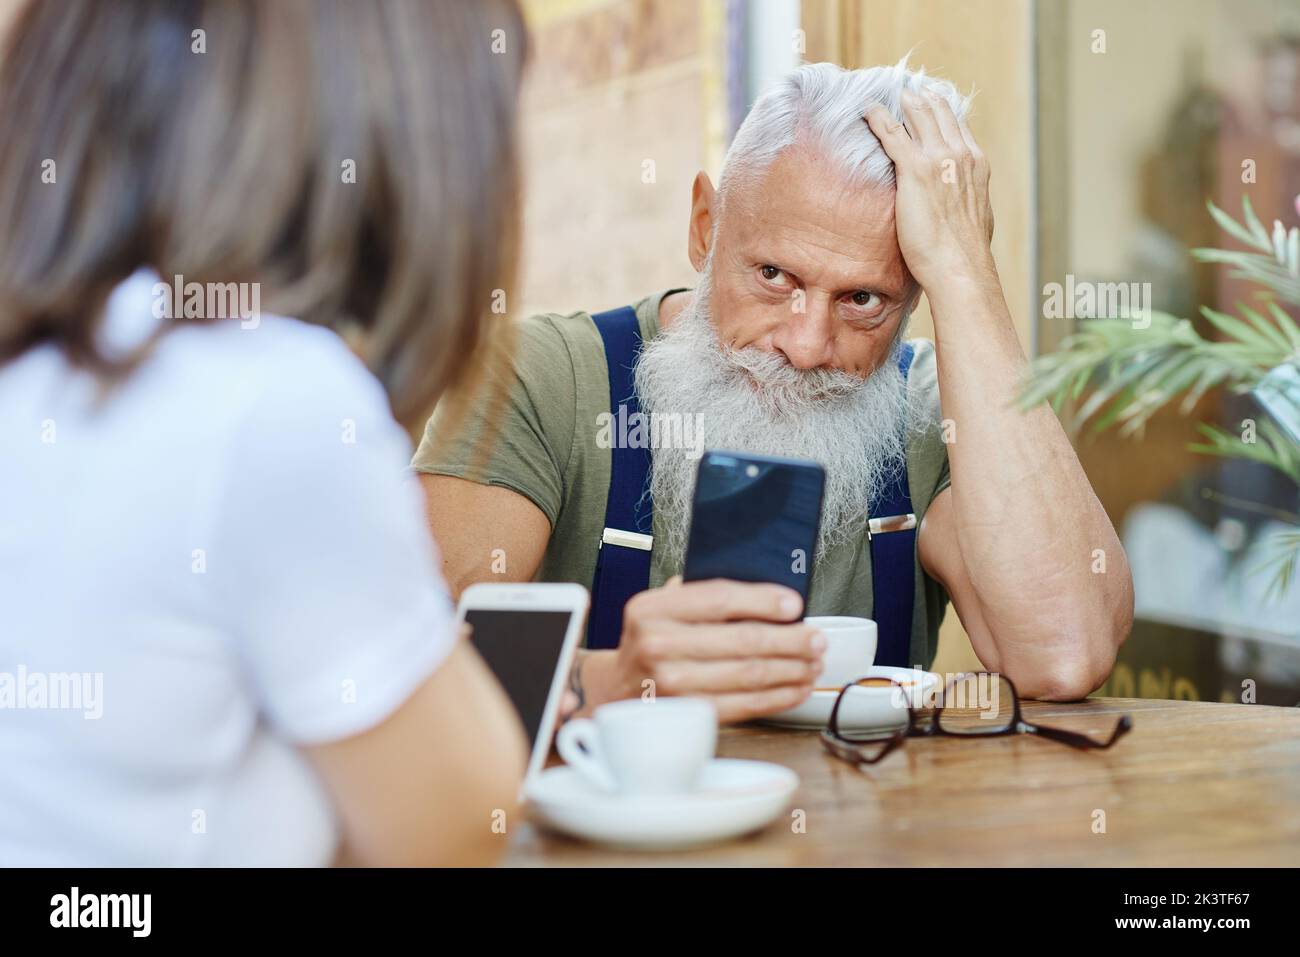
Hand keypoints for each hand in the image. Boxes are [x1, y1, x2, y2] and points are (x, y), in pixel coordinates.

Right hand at [610, 577, 824, 723]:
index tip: (794, 605)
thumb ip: (701, 595)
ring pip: (750, 674)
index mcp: (652, 608)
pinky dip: (779, 697)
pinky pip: (745, 705)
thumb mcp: (662, 607)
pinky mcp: (688, 713)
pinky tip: (796, 687)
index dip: (764, 601)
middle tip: (816, 638)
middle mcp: (657, 644)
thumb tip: (768, 593)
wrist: (617, 688)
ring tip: (812, 662)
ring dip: (792, 669)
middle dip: (791, 639)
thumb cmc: (650, 641)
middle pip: (743, 640)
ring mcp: (671, 683)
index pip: (720, 599)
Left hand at [865, 91, 995, 293]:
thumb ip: (969, 200)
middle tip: (908, 90)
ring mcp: (937, 158)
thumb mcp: (977, 216)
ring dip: (903, 103)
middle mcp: (959, 154)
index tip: (933, 101)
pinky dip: (879, 119)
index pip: (958, 126)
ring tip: (891, 94)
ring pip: (917, 117)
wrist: (959, 264)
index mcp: (975, 164)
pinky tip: (868, 110)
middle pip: (938, 114)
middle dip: (922, 100)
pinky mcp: (915, 169)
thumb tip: (966, 207)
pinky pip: (892, 134)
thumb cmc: (965, 251)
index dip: (943, 111)